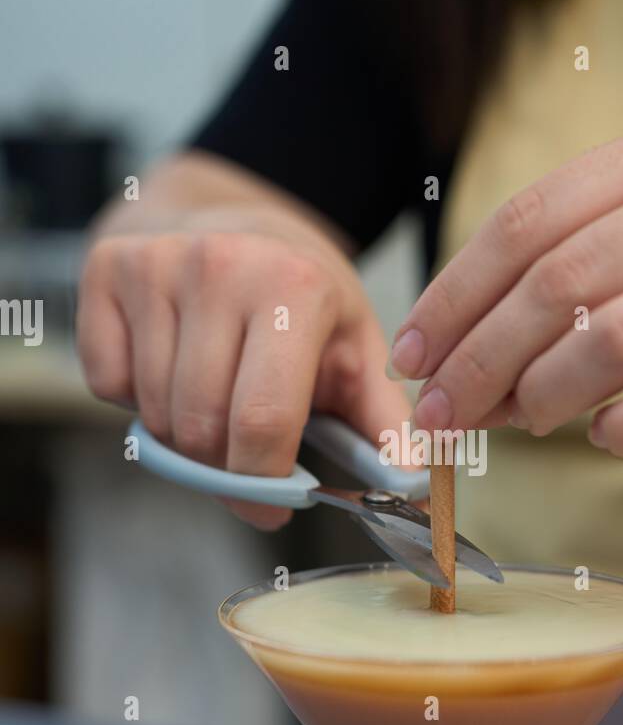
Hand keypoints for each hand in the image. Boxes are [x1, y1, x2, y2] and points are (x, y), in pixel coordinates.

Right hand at [78, 216, 410, 527]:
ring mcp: (156, 263)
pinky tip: (169, 368)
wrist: (228, 217)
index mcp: (294, 287)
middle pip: (202, 428)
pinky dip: (134, 401)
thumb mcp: (355, 348)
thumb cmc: (296, 296)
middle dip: (223, 467)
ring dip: (181, 436)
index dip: (264, 485)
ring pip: (154, 414)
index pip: (263, 422)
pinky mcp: (107, 268)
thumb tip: (413, 480)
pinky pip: (106, 385)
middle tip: (244, 456)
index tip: (274, 507)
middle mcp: (221, 265)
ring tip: (215, 401)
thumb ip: (385, 421)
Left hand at [391, 108, 622, 456]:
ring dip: (547, 395)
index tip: (411, 356)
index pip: (532, 219)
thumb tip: (454, 353)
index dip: (455, 295)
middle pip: (563, 281)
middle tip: (443, 416)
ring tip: (524, 424)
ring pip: (620, 338)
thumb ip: (575, 271)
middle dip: (481, 359)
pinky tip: (609, 438)